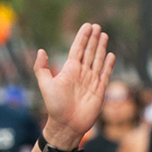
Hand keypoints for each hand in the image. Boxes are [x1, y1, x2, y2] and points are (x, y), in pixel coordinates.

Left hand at [34, 23, 115, 149]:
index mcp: (69, 70)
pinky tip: (111, 55)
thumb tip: (41, 51)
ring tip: (104, 35)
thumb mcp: (45, 85)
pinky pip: (105, 74)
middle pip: (89, 52)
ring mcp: (91, 81)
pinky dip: (109, 65)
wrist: (67, 125)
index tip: (87, 26)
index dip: (82, 37)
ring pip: (98, 60)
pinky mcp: (99, 90)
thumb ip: (41, 68)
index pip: (77, 49)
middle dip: (93, 39)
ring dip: (101, 48)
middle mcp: (81, 73)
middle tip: (97, 26)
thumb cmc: (54, 106)